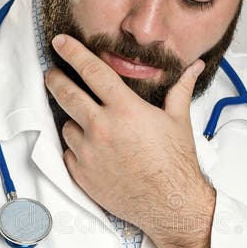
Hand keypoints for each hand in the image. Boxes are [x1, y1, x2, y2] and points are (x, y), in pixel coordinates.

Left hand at [45, 35, 215, 247]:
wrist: (170, 205)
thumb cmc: (176, 163)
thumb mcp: (179, 120)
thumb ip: (180, 89)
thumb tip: (194, 67)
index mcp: (125, 109)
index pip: (91, 71)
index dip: (73, 53)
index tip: (60, 42)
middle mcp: (101, 128)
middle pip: (66, 93)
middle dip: (55, 79)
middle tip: (52, 73)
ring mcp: (88, 152)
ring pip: (66, 124)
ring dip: (72, 120)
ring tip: (86, 122)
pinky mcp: (81, 174)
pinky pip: (68, 152)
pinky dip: (76, 147)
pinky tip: (91, 148)